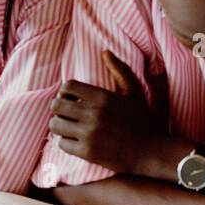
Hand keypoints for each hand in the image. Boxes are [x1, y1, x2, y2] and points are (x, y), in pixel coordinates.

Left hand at [48, 51, 155, 173]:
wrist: (148, 152)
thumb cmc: (141, 121)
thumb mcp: (134, 93)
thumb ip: (119, 71)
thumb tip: (105, 52)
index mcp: (103, 97)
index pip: (67, 87)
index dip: (65, 93)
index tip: (72, 100)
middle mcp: (94, 114)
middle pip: (56, 106)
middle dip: (59, 109)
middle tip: (67, 114)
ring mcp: (89, 134)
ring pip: (56, 125)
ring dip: (61, 126)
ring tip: (70, 128)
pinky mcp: (87, 152)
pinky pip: (62, 144)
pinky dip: (67, 143)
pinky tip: (77, 142)